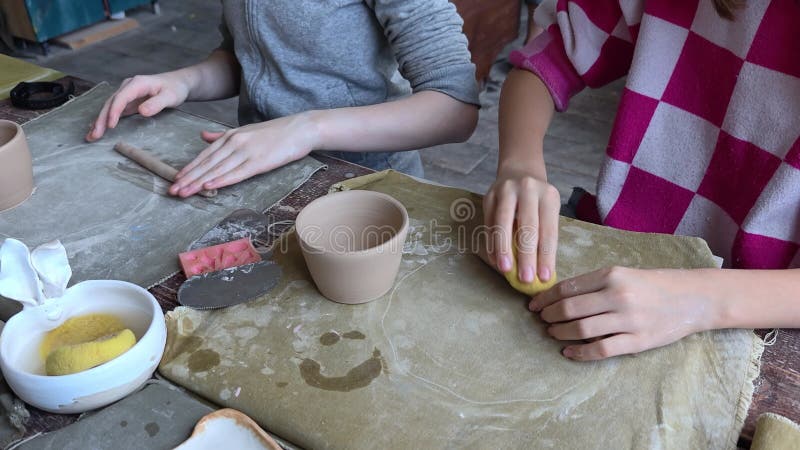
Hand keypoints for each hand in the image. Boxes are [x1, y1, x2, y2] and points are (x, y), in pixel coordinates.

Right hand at [86, 73, 191, 141]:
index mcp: (137, 83)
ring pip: (110, 107)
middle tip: (95, 134)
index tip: (111, 125)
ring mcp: (127, 93)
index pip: (121, 97)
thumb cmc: (175, 89)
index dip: (114, 111)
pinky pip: (115, 110)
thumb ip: (157, 103)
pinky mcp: (128, 101)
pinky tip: (100, 130)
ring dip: (100, 121)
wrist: (178, 83)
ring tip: (92, 136)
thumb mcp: (170, 96)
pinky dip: (107, 120)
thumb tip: (142, 111)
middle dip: (101, 119)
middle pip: (111, 103)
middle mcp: (128, 87)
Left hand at [169, 113, 318, 196]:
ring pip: (218, 170)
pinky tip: (209, 186)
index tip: (176, 179)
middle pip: (207, 164)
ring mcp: (247, 152)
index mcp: (231, 136)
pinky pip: (237, 173)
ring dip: (199, 183)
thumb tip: (203, 137)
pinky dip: (221, 180)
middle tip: (173, 191)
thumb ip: (222, 135)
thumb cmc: (277, 132)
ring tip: (184, 193)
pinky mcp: (260, 162)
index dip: (190, 168)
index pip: (206, 155)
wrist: (301, 128)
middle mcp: (235, 143)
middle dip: (188, 178)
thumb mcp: (246, 131)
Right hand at [483, 165, 559, 283]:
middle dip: (526, 256)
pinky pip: (489, 223)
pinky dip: (492, 243)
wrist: (519, 171)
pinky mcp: (489, 196)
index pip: (548, 230)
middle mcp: (528, 190)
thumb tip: (540, 272)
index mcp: (548, 196)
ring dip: (504, 249)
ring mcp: (505, 191)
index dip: (546, 255)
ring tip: (505, 270)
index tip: (544, 277)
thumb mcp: (547, 210)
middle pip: (527, 227)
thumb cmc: (537, 200)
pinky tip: (495, 259)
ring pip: (503, 223)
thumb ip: (543, 236)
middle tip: (526, 278)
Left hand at [529, 267, 713, 360]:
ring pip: (581, 329)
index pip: (567, 288)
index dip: (545, 298)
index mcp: (612, 275)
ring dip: (560, 333)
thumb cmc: (654, 284)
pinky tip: (568, 352)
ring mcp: (629, 320)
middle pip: (569, 309)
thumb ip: (594, 284)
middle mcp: (618, 295)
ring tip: (552, 333)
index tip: (534, 305)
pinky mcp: (639, 341)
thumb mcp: (623, 274)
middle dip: (549, 316)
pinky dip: (580, 352)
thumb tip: (558, 296)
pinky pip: (601, 349)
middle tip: (541, 320)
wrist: (694, 298)